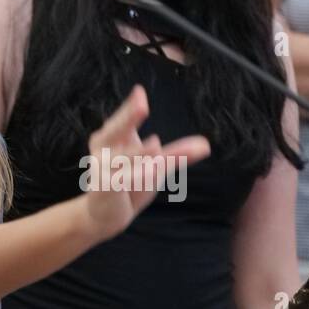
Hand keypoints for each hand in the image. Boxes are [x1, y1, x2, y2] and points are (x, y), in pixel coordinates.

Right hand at [82, 85, 210, 238]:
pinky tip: (149, 171)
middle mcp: (104, 149)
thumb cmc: (128, 185)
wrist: (103, 216)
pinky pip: (120, 180)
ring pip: (125, 159)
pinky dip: (134, 176)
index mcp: (114, 137)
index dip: (130, 108)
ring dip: (139, 153)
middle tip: (141, 103)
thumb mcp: (155, 168)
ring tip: (155, 144)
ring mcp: (102, 168)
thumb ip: (177, 155)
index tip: (140, 92)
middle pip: (117, 130)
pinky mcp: (105, 187)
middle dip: (128, 118)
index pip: (124, 120)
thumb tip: (206, 144)